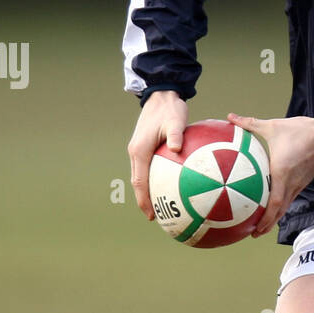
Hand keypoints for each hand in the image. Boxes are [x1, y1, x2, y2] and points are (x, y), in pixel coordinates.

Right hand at [128, 91, 187, 218]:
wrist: (161, 95)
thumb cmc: (170, 108)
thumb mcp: (176, 120)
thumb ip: (176, 135)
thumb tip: (177, 148)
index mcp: (140, 151)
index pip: (140, 182)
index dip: (144, 200)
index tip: (151, 215)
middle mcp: (136, 152)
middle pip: (138, 183)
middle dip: (145, 201)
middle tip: (156, 217)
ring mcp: (139, 149)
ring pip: (141, 176)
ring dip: (147, 192)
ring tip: (160, 207)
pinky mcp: (146, 147)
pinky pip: (148, 168)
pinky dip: (154, 180)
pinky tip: (169, 186)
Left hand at [228, 113, 313, 235]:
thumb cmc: (300, 130)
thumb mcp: (273, 126)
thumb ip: (250, 123)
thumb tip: (231, 117)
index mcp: (282, 173)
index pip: (274, 203)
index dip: (265, 218)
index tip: (254, 227)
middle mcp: (291, 183)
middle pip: (279, 211)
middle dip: (267, 225)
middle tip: (253, 233)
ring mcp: (299, 183)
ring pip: (285, 206)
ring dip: (274, 218)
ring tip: (262, 225)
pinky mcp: (303, 181)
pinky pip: (290, 198)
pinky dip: (280, 207)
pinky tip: (273, 205)